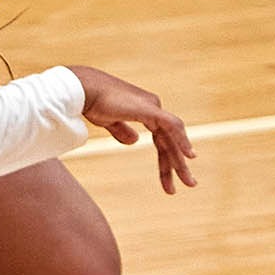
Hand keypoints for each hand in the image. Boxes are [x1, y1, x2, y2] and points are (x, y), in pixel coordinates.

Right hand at [68, 66, 197, 194]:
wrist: (84, 90)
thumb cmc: (93, 102)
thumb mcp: (109, 120)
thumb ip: (121, 130)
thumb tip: (134, 141)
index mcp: (146, 110)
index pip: (162, 139)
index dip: (167, 158)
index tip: (169, 178)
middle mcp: (154, 108)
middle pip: (170, 140)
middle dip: (178, 164)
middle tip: (190, 184)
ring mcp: (153, 107)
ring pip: (174, 137)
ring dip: (180, 160)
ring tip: (189, 182)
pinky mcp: (150, 110)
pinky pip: (172, 126)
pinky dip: (182, 141)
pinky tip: (189, 156)